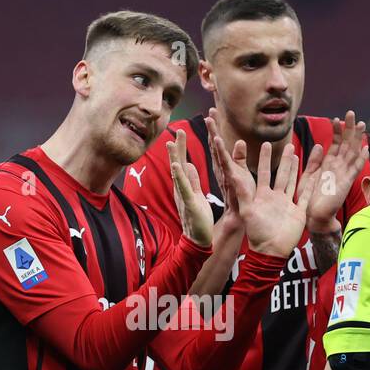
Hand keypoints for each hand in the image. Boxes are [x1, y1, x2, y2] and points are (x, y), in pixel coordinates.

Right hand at [166, 128, 213, 247]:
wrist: (198, 239)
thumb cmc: (198, 218)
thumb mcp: (196, 194)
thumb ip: (192, 180)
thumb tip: (187, 164)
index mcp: (185, 185)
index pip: (182, 163)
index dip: (181, 148)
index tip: (181, 132)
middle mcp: (181, 189)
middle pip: (178, 164)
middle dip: (177, 148)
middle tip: (176, 130)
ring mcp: (183, 196)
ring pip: (178, 174)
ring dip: (175, 158)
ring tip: (172, 143)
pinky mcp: (189, 203)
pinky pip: (184, 188)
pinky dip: (181, 177)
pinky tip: (177, 166)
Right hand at [204, 108, 242, 228]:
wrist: (238, 220)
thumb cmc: (241, 199)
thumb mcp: (242, 175)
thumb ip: (240, 159)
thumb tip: (241, 142)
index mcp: (225, 167)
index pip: (220, 145)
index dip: (216, 129)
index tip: (213, 112)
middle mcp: (221, 170)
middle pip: (216, 146)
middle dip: (213, 129)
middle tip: (209, 112)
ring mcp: (222, 176)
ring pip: (216, 154)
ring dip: (212, 136)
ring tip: (209, 120)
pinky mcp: (226, 182)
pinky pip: (220, 166)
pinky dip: (215, 154)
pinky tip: (212, 143)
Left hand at [206, 119, 308, 257]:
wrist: (270, 251)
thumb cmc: (256, 233)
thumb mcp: (246, 210)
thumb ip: (242, 191)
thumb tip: (232, 173)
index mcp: (262, 196)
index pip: (264, 173)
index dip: (264, 159)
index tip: (265, 144)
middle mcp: (275, 198)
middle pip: (280, 174)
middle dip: (283, 160)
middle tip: (287, 144)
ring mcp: (287, 204)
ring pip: (292, 182)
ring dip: (295, 169)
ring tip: (297, 155)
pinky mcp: (298, 213)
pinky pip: (305, 196)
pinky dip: (310, 186)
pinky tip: (314, 175)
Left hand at [301, 112, 366, 234]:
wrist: (313, 216)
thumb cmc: (308, 198)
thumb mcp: (308, 175)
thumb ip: (313, 160)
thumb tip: (320, 144)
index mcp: (328, 165)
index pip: (335, 144)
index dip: (337, 132)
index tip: (336, 118)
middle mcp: (337, 167)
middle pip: (346, 145)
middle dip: (348, 129)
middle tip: (351, 113)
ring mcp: (343, 174)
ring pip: (352, 153)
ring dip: (356, 139)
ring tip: (360, 124)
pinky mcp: (346, 183)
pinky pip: (354, 169)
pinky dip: (360, 159)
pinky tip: (365, 148)